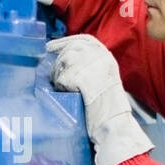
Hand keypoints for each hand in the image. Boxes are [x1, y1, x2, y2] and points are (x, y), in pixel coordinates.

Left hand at [47, 34, 152, 164]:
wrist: (113, 124)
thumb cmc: (107, 108)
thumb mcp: (103, 80)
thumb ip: (89, 66)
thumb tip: (66, 59)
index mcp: (107, 57)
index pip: (84, 40)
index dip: (65, 41)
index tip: (50, 47)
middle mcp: (100, 57)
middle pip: (70, 50)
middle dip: (58, 63)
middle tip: (54, 77)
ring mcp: (91, 66)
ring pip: (63, 62)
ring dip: (58, 76)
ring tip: (64, 89)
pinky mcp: (82, 76)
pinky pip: (61, 78)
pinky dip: (60, 87)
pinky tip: (68, 94)